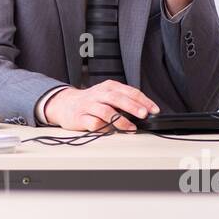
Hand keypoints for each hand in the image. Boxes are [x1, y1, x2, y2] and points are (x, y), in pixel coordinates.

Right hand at [43, 79, 158, 131]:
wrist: (64, 104)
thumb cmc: (92, 101)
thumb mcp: (107, 95)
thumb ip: (124, 101)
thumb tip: (145, 111)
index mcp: (108, 87)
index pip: (129, 91)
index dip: (143, 100)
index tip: (154, 109)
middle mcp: (99, 94)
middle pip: (117, 98)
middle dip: (132, 106)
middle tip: (144, 114)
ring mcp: (89, 106)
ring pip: (106, 111)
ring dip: (120, 120)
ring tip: (131, 128)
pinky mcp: (80, 117)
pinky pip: (93, 123)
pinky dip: (103, 128)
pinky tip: (111, 131)